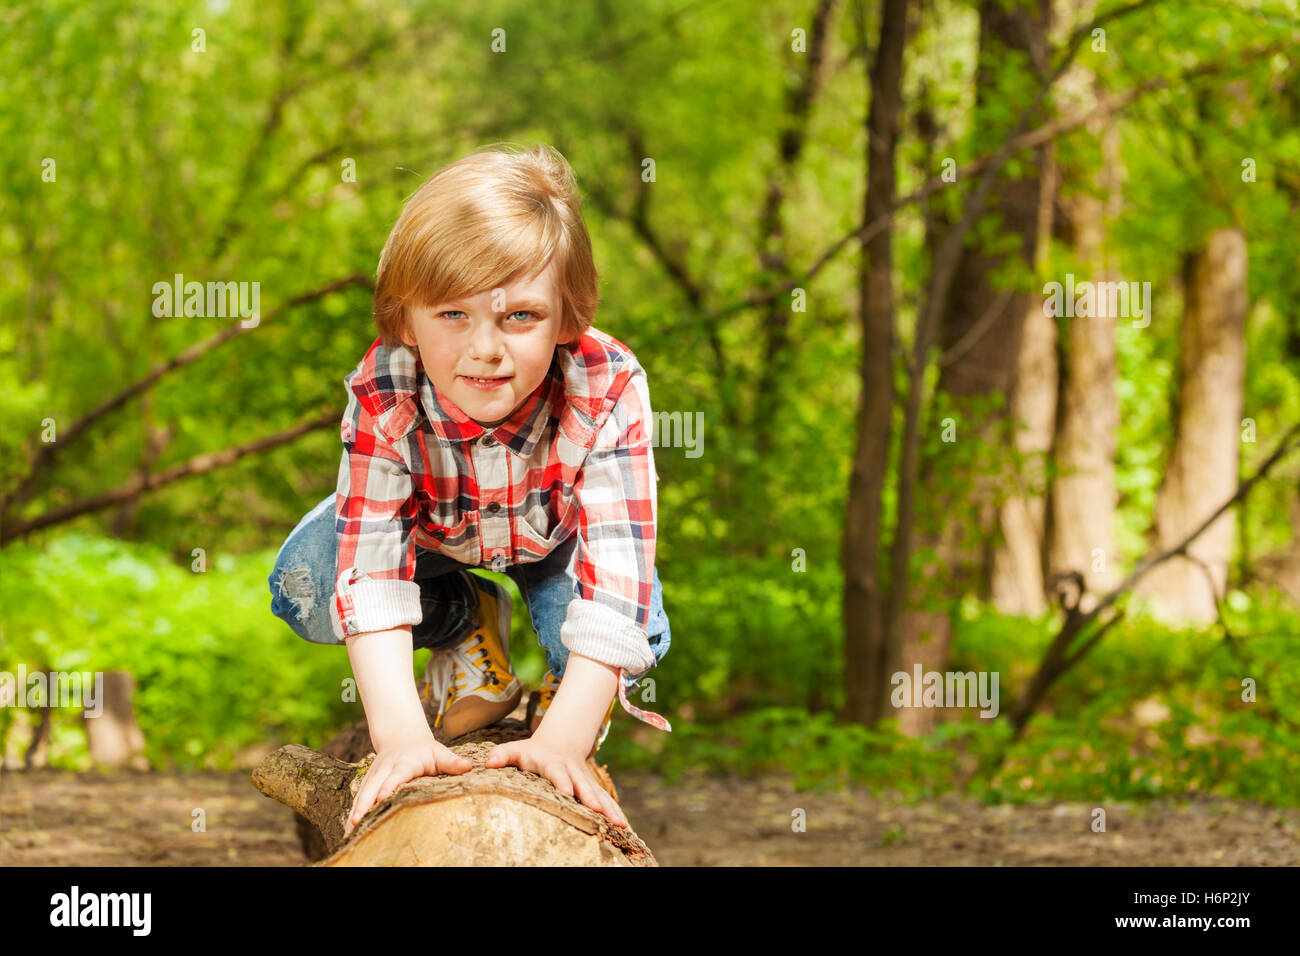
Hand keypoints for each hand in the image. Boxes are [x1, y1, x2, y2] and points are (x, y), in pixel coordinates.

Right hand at [345, 730, 471, 835]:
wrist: (401, 737)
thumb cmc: (424, 750)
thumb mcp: (439, 752)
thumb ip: (452, 762)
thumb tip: (468, 766)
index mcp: (405, 762)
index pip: (396, 774)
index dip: (389, 785)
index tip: (382, 796)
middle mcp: (386, 769)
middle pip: (373, 786)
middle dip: (364, 803)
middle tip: (357, 821)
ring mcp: (374, 776)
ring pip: (362, 794)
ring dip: (355, 812)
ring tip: (349, 831)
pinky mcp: (368, 783)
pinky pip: (359, 799)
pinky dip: (353, 814)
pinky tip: (348, 832)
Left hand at [485, 736, 628, 827]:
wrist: (559, 743)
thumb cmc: (531, 752)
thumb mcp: (516, 750)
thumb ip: (502, 755)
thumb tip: (488, 764)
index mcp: (552, 763)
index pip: (557, 772)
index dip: (562, 781)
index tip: (567, 791)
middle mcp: (571, 770)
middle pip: (582, 784)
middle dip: (590, 797)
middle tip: (598, 810)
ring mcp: (584, 779)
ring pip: (598, 793)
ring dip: (608, 807)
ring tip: (619, 823)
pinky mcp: (592, 787)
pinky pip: (605, 799)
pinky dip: (614, 810)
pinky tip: (624, 825)